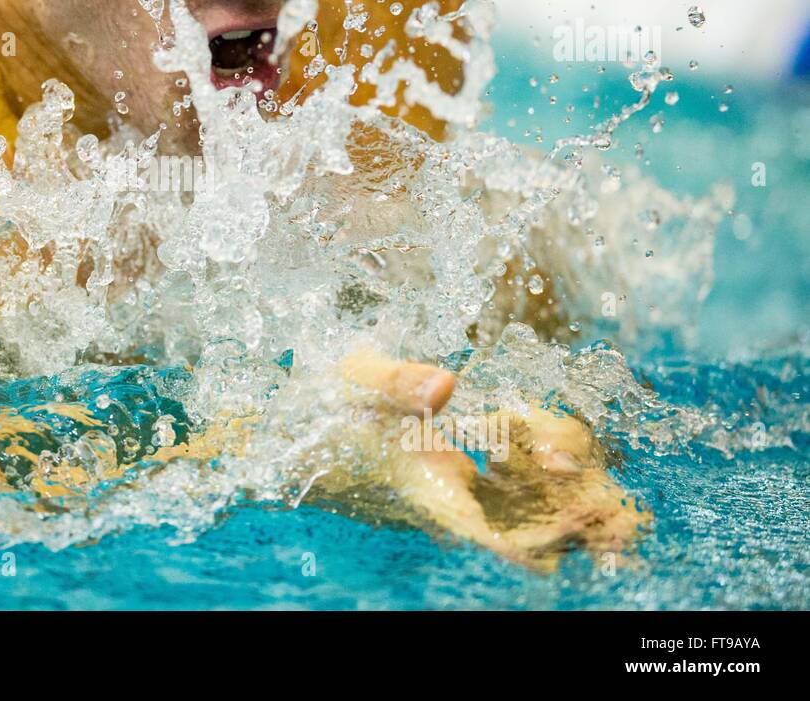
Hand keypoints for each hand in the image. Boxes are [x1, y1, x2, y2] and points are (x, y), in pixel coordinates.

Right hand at [315, 351, 649, 571]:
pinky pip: (505, 504)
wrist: (290, 429)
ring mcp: (448, 499)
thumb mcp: (354, 381)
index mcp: (423, 487)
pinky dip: (540, 494)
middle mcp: (442, 504)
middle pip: (519, 533)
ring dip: (563, 513)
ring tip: (618, 514)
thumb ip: (397, 382)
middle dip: (571, 526)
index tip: (586, 524)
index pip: (490, 533)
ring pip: (518, 521)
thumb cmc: (320, 405)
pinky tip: (570, 474)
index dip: (543, 537)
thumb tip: (446, 384)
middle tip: (627, 523)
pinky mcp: (450, 487)